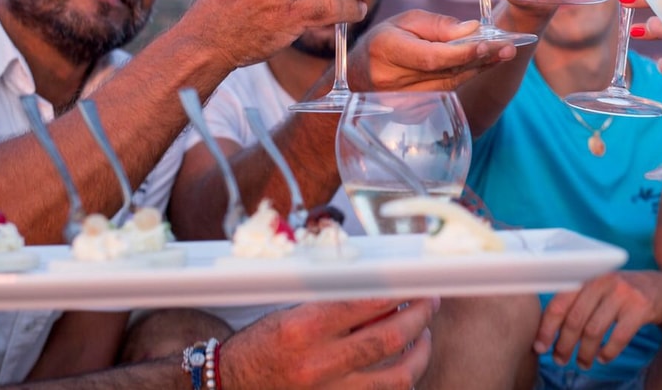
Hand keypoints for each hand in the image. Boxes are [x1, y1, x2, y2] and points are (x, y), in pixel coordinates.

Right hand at [219, 298, 436, 389]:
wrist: (231, 386)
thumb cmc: (261, 346)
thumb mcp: (291, 315)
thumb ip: (336, 306)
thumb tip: (382, 293)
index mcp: (304, 329)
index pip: (367, 302)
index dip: (399, 290)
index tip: (415, 281)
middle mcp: (318, 364)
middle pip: (391, 338)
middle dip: (420, 316)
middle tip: (429, 302)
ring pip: (397, 378)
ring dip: (420, 354)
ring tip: (423, 337)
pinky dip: (401, 382)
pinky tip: (404, 367)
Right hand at [349, 10, 516, 91]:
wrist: (359, 78)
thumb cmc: (385, 43)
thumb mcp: (405, 22)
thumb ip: (438, 25)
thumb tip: (472, 29)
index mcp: (386, 50)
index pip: (431, 57)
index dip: (462, 52)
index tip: (489, 43)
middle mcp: (392, 81)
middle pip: (446, 73)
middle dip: (481, 59)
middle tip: (509, 47)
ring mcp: (401, 103)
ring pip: (451, 85)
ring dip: (480, 69)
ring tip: (504, 53)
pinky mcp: (413, 114)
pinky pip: (446, 94)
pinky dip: (465, 79)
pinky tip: (484, 65)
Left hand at [534, 271, 661, 369]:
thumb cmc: (621, 293)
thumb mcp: (598, 289)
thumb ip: (576, 302)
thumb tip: (547, 332)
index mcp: (587, 277)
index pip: (559, 303)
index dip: (547, 327)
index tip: (540, 347)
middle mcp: (603, 281)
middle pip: (575, 319)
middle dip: (564, 344)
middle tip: (560, 360)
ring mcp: (623, 293)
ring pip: (595, 330)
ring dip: (585, 352)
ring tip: (582, 363)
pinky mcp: (641, 308)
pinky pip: (619, 337)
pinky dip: (609, 352)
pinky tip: (604, 358)